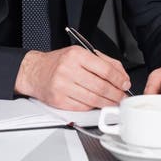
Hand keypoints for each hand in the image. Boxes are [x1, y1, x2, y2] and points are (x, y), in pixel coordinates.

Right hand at [14, 46, 131, 110]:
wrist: (35, 71)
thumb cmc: (59, 62)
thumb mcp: (80, 53)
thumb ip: (103, 61)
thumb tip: (121, 75)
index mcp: (76, 55)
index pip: (104, 69)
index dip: (119, 79)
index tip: (125, 84)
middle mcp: (68, 69)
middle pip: (100, 86)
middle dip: (116, 94)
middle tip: (122, 96)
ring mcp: (63, 86)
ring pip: (93, 99)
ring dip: (107, 103)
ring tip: (113, 102)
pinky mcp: (59, 101)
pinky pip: (83, 107)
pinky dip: (93, 107)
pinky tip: (98, 104)